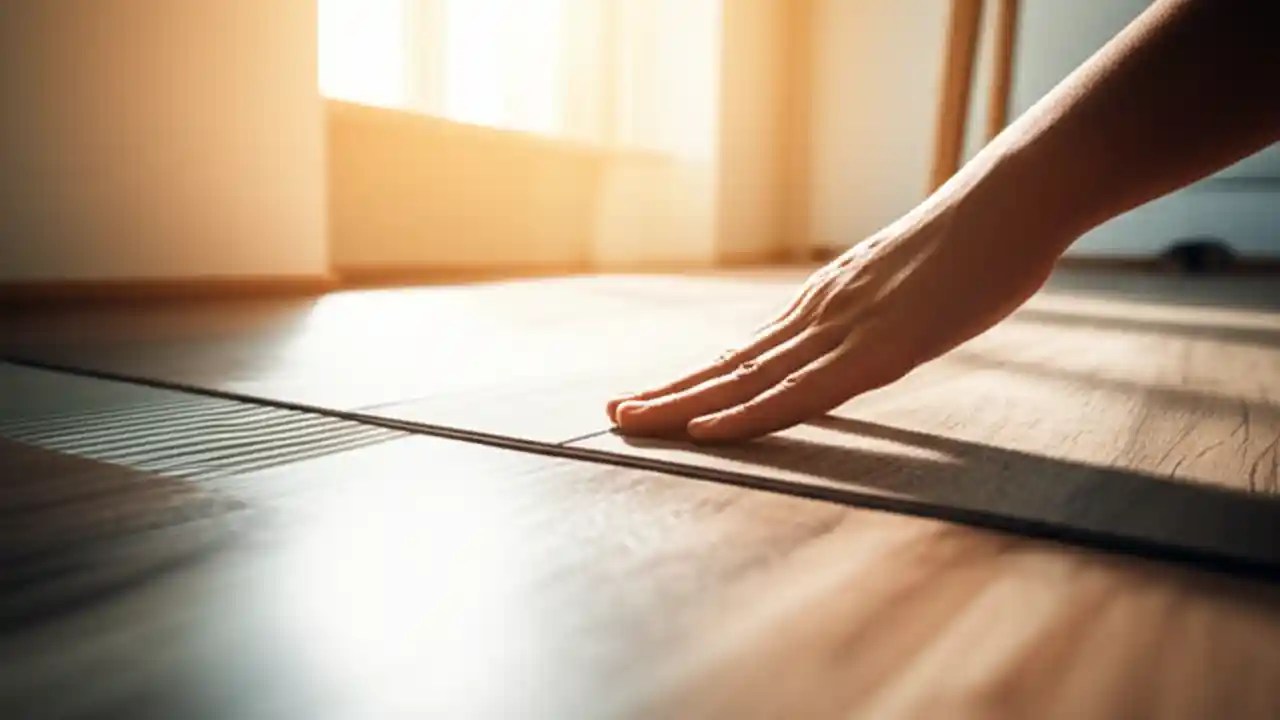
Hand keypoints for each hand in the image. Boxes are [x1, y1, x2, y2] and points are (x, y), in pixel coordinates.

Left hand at [605, 189, 1065, 442]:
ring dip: (685, 404)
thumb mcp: (907, 285)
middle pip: (730, 365)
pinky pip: (802, 391)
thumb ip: (873, 313)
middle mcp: (819, 316)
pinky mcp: (878, 350)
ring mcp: (844, 331)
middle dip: (669, 393)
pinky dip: (749, 414)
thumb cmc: (974, 245)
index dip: (698, 378)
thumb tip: (860, 336)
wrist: (1011, 203)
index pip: (748, 352)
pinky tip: (707, 430)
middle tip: (613, 413)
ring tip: (630, 421)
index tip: (656, 397)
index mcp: (826, 305)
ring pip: (748, 380)